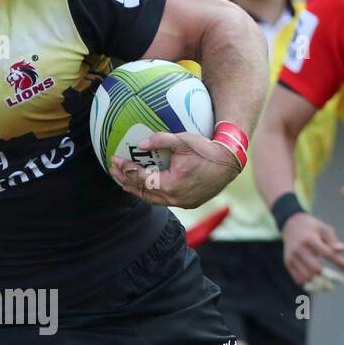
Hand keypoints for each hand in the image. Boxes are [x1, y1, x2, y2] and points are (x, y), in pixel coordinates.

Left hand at [111, 131, 241, 208]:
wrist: (229, 163)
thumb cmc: (206, 150)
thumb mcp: (183, 141)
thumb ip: (160, 141)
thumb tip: (140, 143)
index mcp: (171, 184)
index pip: (141, 178)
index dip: (126, 169)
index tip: (114, 159)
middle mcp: (174, 198)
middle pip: (144, 192)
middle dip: (127, 181)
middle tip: (114, 171)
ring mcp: (182, 203)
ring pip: (153, 199)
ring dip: (138, 190)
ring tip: (124, 182)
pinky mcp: (188, 203)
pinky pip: (164, 200)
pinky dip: (152, 193)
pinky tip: (146, 187)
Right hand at [281, 212, 343, 286]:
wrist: (291, 226)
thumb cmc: (313, 229)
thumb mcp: (325, 229)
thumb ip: (333, 241)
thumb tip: (343, 250)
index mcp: (310, 239)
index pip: (328, 254)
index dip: (339, 263)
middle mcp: (299, 249)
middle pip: (316, 269)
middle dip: (330, 277)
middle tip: (340, 281)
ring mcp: (292, 257)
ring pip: (306, 277)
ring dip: (319, 284)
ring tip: (330, 287)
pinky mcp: (288, 263)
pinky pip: (298, 279)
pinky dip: (309, 285)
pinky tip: (319, 285)